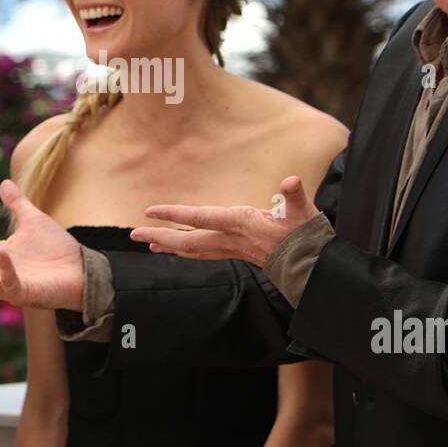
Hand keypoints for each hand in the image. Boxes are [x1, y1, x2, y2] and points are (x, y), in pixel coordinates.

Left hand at [129, 175, 320, 265]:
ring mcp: (233, 249)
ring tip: (148, 244)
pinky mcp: (237, 254)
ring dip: (170, 246)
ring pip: (193, 251)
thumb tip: (292, 181)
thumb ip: (295, 196)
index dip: (174, 214)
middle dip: (160, 236)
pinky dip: (186, 251)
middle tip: (134, 234)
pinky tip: (177, 249)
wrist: (313, 265)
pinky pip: (203, 254)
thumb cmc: (306, 235)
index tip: (150, 210)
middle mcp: (232, 239)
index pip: (200, 218)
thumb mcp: (303, 212)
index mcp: (241, 224)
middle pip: (188, 241)